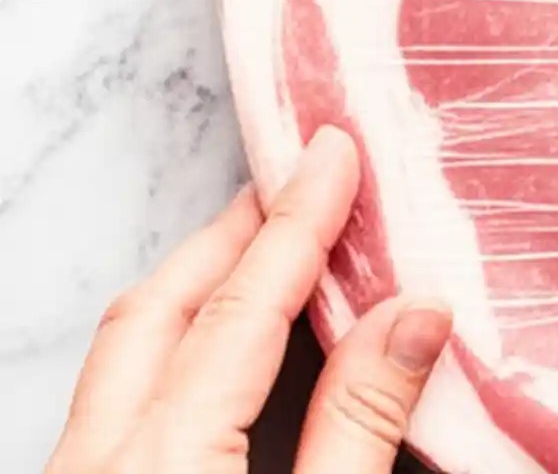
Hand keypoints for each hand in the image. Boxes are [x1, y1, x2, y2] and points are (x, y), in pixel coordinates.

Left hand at [46, 127, 452, 473]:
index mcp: (164, 459)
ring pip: (129, 342)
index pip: (241, 307)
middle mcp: (102, 458)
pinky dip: (178, 332)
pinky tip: (226, 338)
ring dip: (199, 278)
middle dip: (233, 232)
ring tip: (269, 240)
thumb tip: (415, 315)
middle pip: (160, 306)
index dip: (296, 224)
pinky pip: (119, 387)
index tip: (334, 155)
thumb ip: (361, 422)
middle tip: (299, 183)